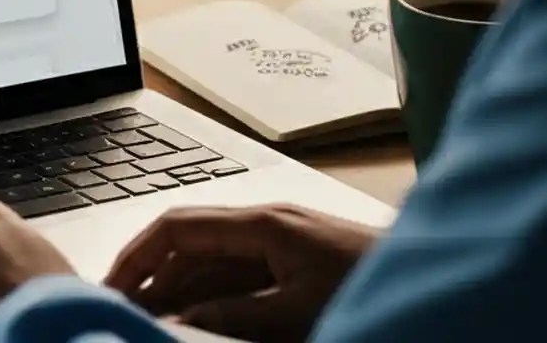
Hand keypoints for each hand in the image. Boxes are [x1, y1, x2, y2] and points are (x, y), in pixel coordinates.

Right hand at [105, 204, 377, 342]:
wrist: (435, 279)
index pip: (178, 227)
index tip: (111, 285)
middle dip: (151, 276)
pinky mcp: (295, 261)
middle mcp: (266, 225)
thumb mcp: (296, 313)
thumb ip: (234, 316)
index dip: (137, 255)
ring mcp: (281, 242)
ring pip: (210, 262)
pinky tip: (195, 320)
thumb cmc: (372, 287)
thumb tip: (179, 321)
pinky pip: (237, 275)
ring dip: (178, 291)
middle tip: (123, 311)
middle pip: (189, 244)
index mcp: (263, 224)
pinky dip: (210, 297)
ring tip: (151, 320)